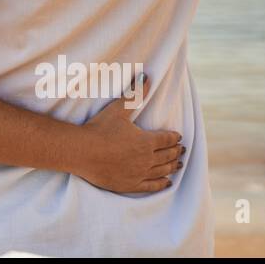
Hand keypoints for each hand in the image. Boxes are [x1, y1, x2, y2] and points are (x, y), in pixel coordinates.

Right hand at [73, 74, 184, 193]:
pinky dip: (162, 183)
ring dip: (172, 167)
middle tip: (182, 150)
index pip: (167, 139)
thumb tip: (146, 77)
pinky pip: (152, 186)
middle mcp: (147, 158)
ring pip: (163, 171)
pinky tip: (167, 182)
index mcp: (147, 140)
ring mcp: (139, 173)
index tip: (178, 137)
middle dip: (176, 151)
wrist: (82, 151)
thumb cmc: (99, 128)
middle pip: (168, 155)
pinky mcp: (130, 185)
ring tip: (179, 165)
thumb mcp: (118, 109)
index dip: (174, 137)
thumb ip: (134, 94)